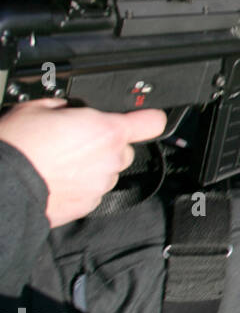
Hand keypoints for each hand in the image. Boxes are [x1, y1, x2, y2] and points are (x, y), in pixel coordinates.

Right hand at [0, 100, 166, 227]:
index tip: (144, 117)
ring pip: (108, 172)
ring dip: (93, 166)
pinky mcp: (88, 205)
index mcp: (107, 130)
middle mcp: (111, 159)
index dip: (148, 117)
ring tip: (61, 162)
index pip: (152, 122)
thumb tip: (69, 109)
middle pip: (125, 149)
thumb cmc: (17, 147)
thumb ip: (66, 107)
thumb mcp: (37, 108)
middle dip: (107, 145)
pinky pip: (93, 191)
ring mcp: (101, 185)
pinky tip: (58, 180)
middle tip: (78, 142)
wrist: (2, 186)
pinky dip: (81, 186)